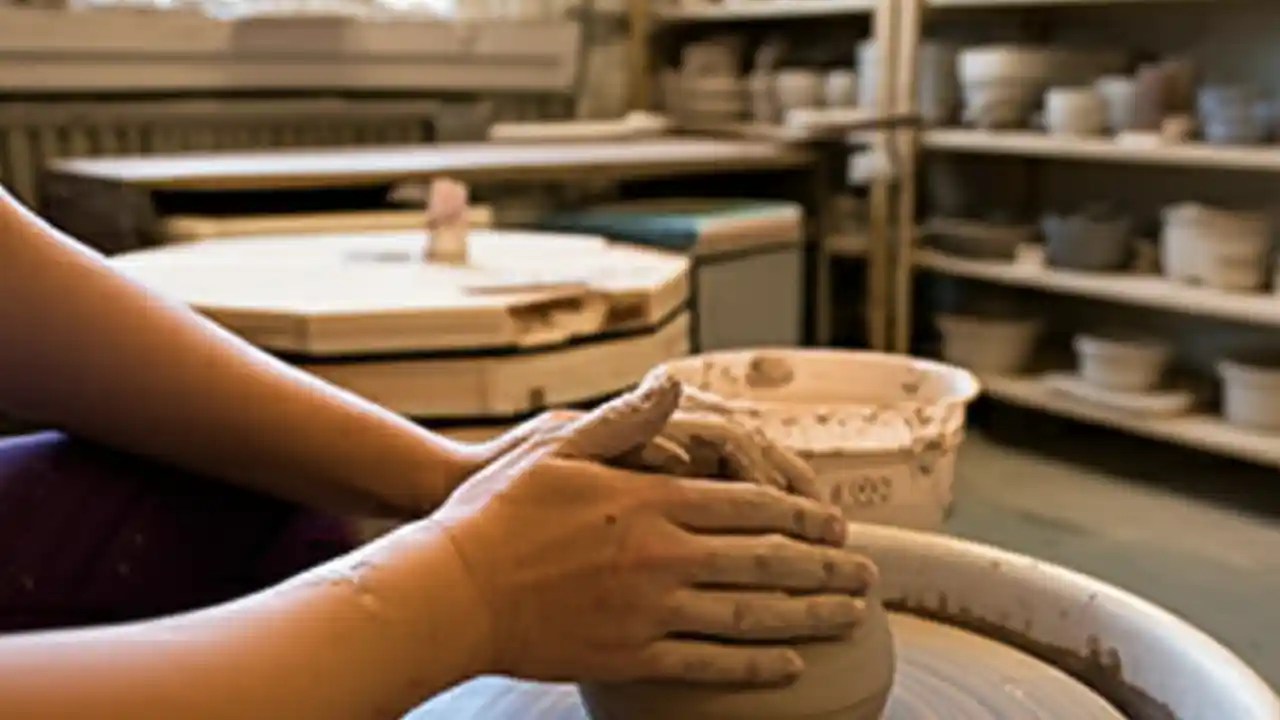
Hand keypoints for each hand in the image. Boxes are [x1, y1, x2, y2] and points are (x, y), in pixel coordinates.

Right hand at [429, 373, 876, 685]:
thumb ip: (628, 422)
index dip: (802, 514)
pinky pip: (707, 664)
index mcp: (652, 500)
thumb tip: (676, 385)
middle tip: (866, 575)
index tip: (836, 525)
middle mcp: (663, 555)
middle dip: (825, 568)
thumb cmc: (498, 514)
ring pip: (750, 614)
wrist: (451, 591)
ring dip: (808, 615)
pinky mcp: (629, 656)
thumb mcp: (559, 445)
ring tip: (849, 616)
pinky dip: (754, 665)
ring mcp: (649, 610)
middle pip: (767, 561)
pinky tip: (789, 664)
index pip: (750, 505)